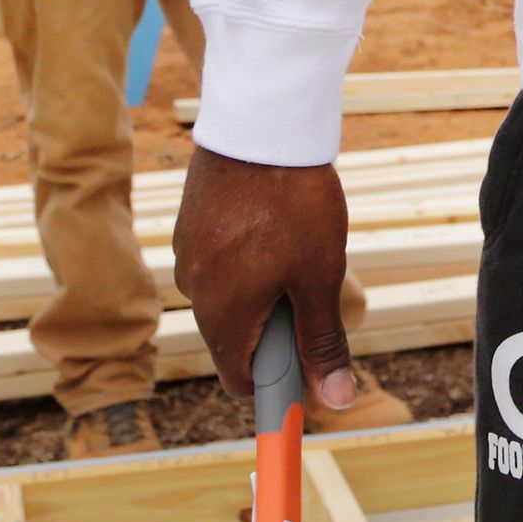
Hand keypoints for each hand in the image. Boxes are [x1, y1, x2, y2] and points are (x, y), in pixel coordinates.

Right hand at [174, 145, 369, 412]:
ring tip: (299, 246)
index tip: (311, 364)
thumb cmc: (293, 203)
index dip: (279, 383)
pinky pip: (221, 261)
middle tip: (316, 287)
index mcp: (221, 315)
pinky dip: (250, 258)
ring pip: (231, 295)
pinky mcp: (191, 224)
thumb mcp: (319, 277)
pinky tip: (278, 224)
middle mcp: (193, 290)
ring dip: (266, 289)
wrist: (260, 123)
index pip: (241, 381)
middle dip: (278, 327)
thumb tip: (335, 399)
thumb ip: (322, 341)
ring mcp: (187, 254)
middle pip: (237, 337)